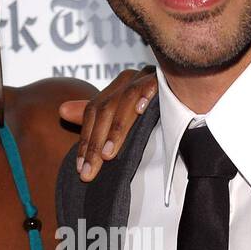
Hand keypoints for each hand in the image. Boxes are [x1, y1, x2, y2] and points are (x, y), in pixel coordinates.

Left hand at [58, 67, 156, 181]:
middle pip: (105, 110)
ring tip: (107, 156)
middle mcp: (129, 79)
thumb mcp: (120, 115)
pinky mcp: (164, 79)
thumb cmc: (155, 109)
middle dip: (94, 143)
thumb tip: (61, 110)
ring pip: (124, 102)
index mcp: (117, 86)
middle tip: (89, 172)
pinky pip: (151, 86)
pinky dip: (145, 97)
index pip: (93, 113)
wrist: (189, 89)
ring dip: (116, 130)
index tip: (80, 168)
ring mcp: (146, 77)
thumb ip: (93, 115)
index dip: (85, 140)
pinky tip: (140, 111)